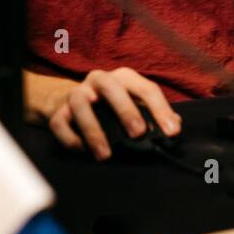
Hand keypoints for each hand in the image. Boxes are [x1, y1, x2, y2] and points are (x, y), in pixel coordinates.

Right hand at [25, 68, 181, 159]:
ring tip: (105, 155)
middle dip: (126, 109)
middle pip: (111, 87)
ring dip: (94, 130)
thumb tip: (175, 125)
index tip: (172, 132)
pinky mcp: (58, 112)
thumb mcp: (134, 103)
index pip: (145, 88)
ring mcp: (76, 94)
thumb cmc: (111, 105)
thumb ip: (154, 113)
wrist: (71, 101)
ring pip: (81, 104)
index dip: (161, 109)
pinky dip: (70, 138)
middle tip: (138, 134)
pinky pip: (60, 123)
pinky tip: (82, 150)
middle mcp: (98, 81)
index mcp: (123, 78)